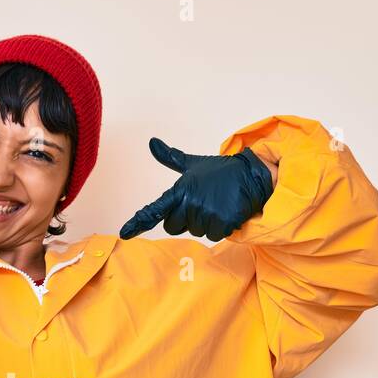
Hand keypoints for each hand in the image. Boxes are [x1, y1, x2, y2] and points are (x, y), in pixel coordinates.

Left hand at [119, 139, 274, 240]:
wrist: (251, 174)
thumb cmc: (220, 172)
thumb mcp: (194, 164)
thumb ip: (171, 158)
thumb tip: (152, 143)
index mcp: (181, 189)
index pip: (156, 208)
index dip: (139, 221)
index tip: (126, 232)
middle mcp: (190, 202)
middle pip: (173, 227)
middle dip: (186, 219)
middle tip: (203, 203)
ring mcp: (206, 214)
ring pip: (195, 232)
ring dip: (205, 222)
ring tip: (217, 204)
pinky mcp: (222, 223)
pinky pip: (213, 235)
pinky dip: (221, 226)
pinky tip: (226, 211)